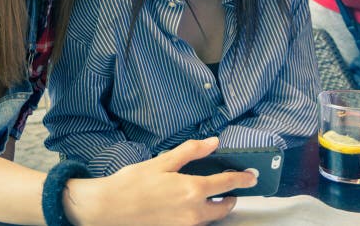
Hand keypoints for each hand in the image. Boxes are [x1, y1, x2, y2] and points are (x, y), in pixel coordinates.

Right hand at [65, 137, 256, 225]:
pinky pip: (195, 224)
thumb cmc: (131, 183)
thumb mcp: (163, 161)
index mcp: (192, 189)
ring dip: (216, 208)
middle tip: (232, 189)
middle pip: (224, 207)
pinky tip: (190, 205)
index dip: (242, 178)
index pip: (226, 183)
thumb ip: (191, 151)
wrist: (107, 209)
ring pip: (210, 218)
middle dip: (231, 198)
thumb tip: (213, 143)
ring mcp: (184, 225)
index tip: (251, 176)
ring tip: (213, 196)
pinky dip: (199, 215)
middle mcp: (192, 211)